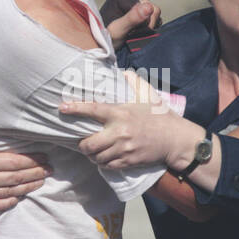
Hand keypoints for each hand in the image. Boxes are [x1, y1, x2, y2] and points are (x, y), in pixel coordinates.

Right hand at [0, 127, 51, 211]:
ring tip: (41, 181)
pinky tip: (21, 196)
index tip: (44, 157)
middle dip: (35, 173)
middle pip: (15, 177)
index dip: (31, 160)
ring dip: (28, 187)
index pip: (13, 162)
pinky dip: (10, 202)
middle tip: (49, 169)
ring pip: (10, 192)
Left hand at [60, 70, 192, 168]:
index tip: (62, 108)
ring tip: (92, 151)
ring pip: (96, 157)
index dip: (75, 109)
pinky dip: (102, 162)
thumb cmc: (161, 115)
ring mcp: (124, 149)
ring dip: (91, 155)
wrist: (176, 140)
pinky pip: (107, 165)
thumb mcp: (148, 95)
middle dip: (81, 144)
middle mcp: (120, 132)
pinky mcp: (128, 161)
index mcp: (121, 113)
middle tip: (82, 141)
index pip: (93, 110)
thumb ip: (134, 82)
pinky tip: (103, 158)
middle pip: (88, 143)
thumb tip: (124, 72)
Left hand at [100, 0, 160, 46]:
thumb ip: (132, 18)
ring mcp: (134, 0)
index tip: (128, 33)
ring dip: (147, 28)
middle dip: (145, 26)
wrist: (99, 46)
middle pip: (153, 9)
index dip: (143, 24)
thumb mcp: (118, 31)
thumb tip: (149, 7)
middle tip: (130, 35)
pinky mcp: (138, 8)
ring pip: (155, 14)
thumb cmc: (105, 39)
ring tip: (132, 34)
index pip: (147, 8)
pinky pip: (155, 17)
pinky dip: (148, 27)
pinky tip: (136, 32)